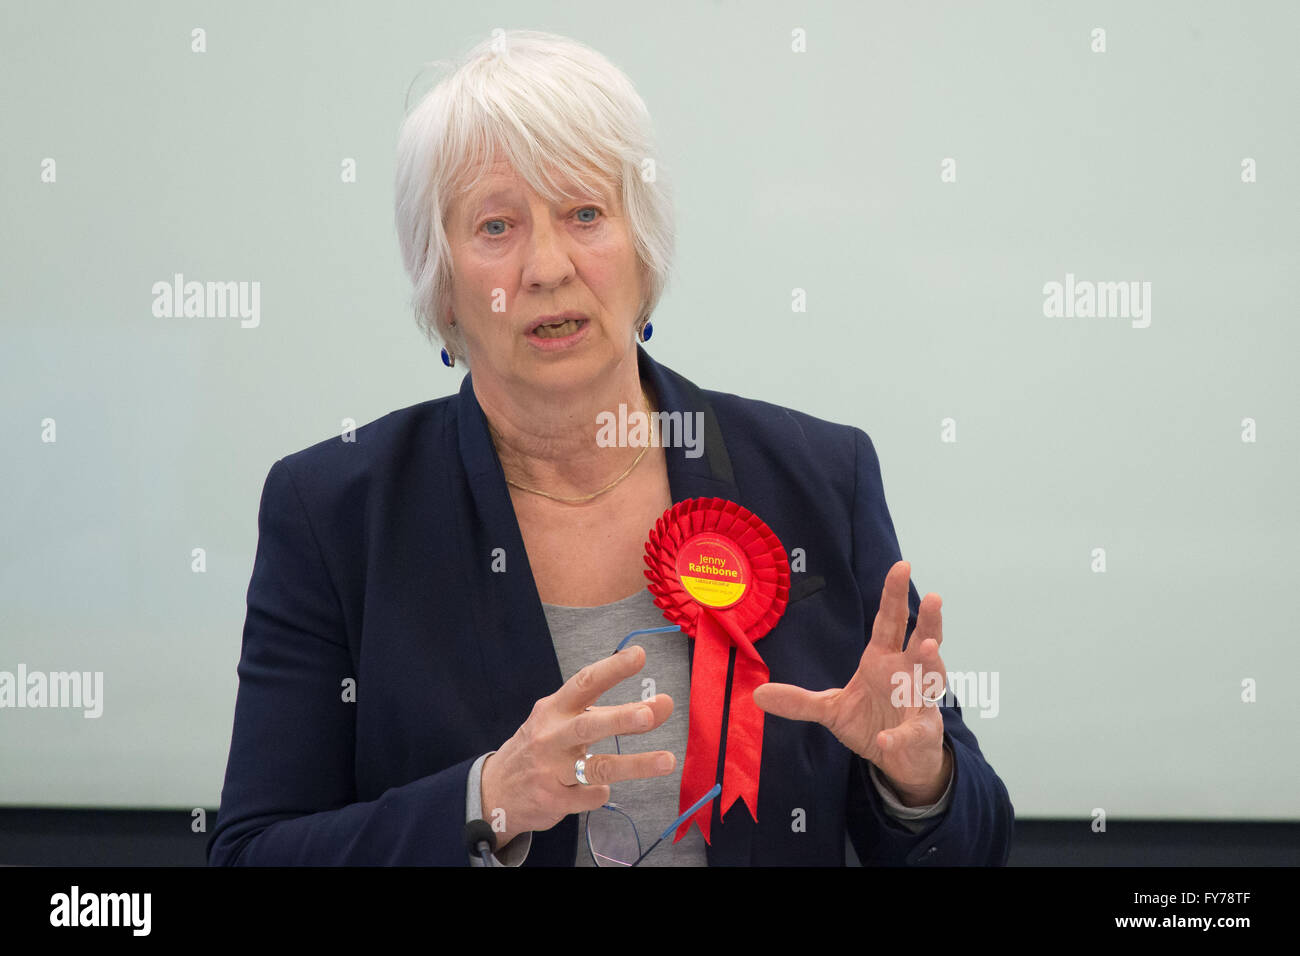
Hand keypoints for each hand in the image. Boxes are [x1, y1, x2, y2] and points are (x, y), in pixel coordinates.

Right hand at [480, 645, 675, 845]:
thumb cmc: (539, 748)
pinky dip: (601, 792)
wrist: (494, 791)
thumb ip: (606, 714)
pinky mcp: (554, 800)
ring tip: (667, 760)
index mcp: (554, 709)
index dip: (612, 668)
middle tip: (650, 713)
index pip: (584, 683)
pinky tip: (600, 789)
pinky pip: (591, 796)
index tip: (639, 655)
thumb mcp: (559, 722)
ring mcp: (550, 770)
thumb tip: (657, 707)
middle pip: (589, 725)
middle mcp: (551, 736)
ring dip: (635, 765)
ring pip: (598, 767)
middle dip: (621, 718)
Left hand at [753, 560, 950, 804]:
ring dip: (931, 662)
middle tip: (934, 597)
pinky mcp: (923, 732)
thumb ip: (799, 701)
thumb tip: (756, 693)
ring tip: (927, 647)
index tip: (900, 566)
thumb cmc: (872, 722)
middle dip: (929, 618)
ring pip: (934, 675)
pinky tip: (888, 738)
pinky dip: (901, 735)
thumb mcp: (830, 709)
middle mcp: (907, 672)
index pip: (890, 621)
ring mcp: (920, 700)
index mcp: (883, 658)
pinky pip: (915, 731)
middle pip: (922, 638)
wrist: (899, 759)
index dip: (894, 594)